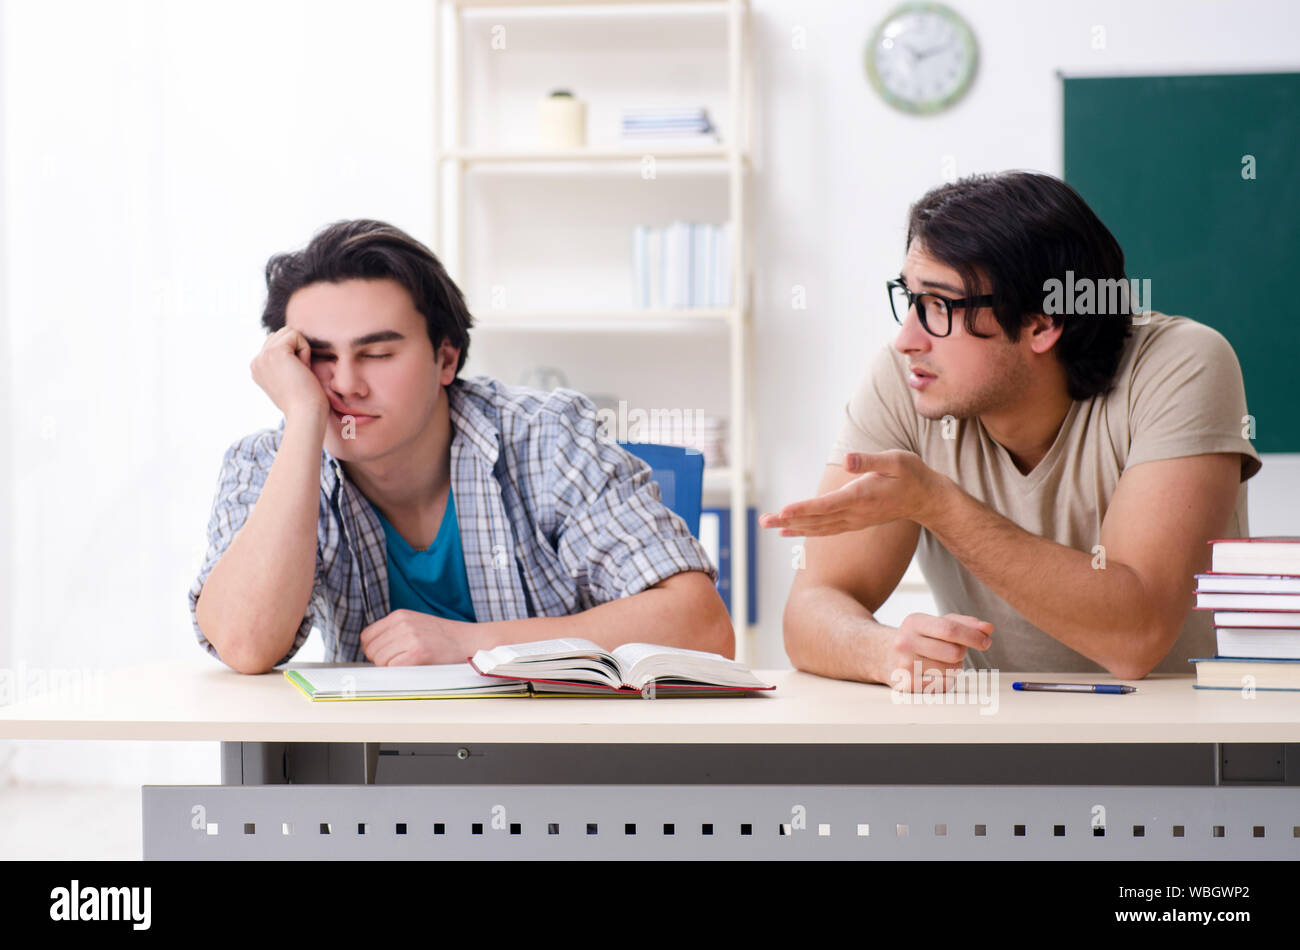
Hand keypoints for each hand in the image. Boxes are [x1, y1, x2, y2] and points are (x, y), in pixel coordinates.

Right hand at [249, 326, 329, 421]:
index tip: (295, 378)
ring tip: (301, 372)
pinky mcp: (275, 352)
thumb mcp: (288, 379)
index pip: (277, 342)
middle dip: (297, 350)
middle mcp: (256, 361)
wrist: (306, 414)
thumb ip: (283, 362)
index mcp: (257, 368)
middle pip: (282, 334)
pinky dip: (305, 351)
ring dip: (301, 350)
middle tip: (300, 375)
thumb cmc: (305, 401)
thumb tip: (290, 343)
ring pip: (289, 332)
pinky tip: (303, 369)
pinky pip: (296, 335)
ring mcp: (263, 356)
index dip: (294, 355)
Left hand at [360, 610, 473, 665]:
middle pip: (371, 650)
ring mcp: (410, 638)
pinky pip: (392, 668)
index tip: (384, 655)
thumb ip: (394, 631)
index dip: (373, 649)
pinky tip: (413, 667)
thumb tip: (372, 650)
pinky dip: (398, 672)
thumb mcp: (416, 624)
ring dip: (390, 667)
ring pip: (380, 661)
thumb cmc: (444, 637)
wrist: (469, 641)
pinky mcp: (417, 653)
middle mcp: (402, 624)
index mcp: (400, 615)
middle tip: (398, 662)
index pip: (367, 636)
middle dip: (380, 660)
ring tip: (408, 664)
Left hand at [759, 450, 949, 536]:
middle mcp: (854, 513)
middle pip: (816, 519)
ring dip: (792, 527)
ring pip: (818, 527)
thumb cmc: (910, 474)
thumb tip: (848, 459)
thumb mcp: (895, 459)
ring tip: (768, 525)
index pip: (827, 505)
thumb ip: (869, 460)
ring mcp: (853, 521)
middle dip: (788, 520)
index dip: (804, 509)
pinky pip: (825, 529)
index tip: (783, 511)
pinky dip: (805, 530)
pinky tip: (790, 530)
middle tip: (763, 521)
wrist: (925, 498)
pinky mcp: (853, 522)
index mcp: (861, 497)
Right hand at [879, 612, 993, 691]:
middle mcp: (905, 642)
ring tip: (938, 662)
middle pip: (954, 652)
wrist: (881, 655)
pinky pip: (943, 685)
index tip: (986, 641)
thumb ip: (963, 623)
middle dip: (961, 652)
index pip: (949, 629)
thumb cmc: (917, 638)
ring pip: (951, 671)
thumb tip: (987, 629)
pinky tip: (932, 673)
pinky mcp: (907, 685)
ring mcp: (904, 665)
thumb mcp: (934, 623)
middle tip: (953, 651)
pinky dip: (945, 680)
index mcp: (913, 622)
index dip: (973, 636)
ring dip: (954, 668)